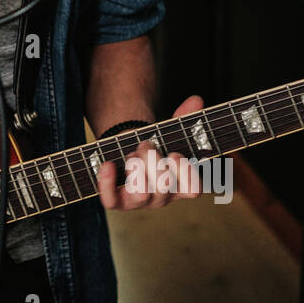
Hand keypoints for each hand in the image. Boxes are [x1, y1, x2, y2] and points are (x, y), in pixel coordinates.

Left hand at [97, 94, 204, 209]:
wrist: (125, 156)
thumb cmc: (152, 149)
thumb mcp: (168, 134)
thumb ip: (183, 118)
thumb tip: (196, 100)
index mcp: (180, 184)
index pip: (194, 189)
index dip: (186, 172)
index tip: (174, 153)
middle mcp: (162, 197)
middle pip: (165, 186)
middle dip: (153, 159)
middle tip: (145, 144)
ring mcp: (139, 202)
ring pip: (142, 195)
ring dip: (135, 168)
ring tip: (131, 154)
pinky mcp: (117, 202)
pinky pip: (111, 200)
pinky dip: (107, 182)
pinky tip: (107, 165)